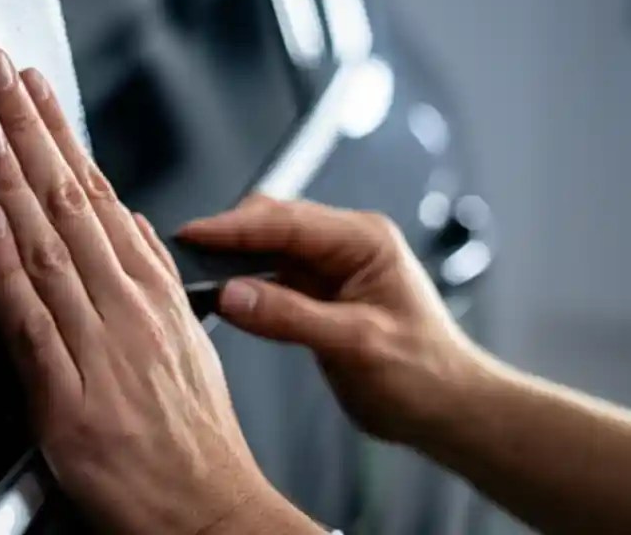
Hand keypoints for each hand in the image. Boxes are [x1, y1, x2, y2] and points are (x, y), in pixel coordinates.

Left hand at [0, 47, 319, 534]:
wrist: (212, 514)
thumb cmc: (192, 436)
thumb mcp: (183, 340)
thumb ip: (150, 278)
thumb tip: (124, 218)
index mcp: (149, 290)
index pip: (97, 191)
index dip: (59, 132)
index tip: (32, 86)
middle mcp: (127, 306)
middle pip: (69, 199)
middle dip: (27, 126)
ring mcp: (99, 348)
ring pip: (47, 244)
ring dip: (9, 176)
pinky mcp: (69, 400)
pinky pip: (31, 322)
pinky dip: (5, 267)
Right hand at [180, 196, 491, 444]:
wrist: (448, 410)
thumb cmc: (425, 375)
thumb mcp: (356, 345)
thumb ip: (291, 316)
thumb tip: (232, 295)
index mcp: (364, 241)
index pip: (286, 221)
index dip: (233, 226)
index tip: (192, 234)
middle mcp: (345, 246)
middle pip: (270, 226)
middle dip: (226, 238)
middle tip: (182, 255)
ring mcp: (329, 270)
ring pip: (265, 251)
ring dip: (231, 262)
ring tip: (191, 275)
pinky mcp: (316, 295)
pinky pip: (269, 279)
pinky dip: (242, 287)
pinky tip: (219, 298)